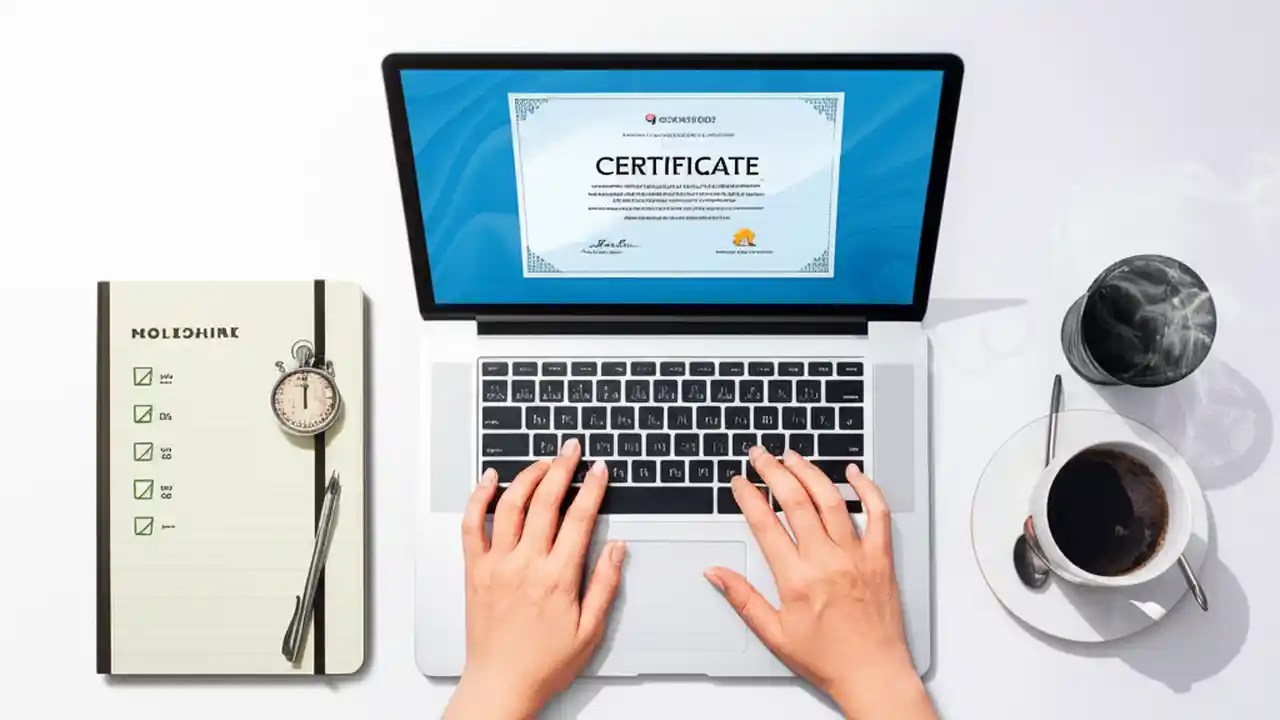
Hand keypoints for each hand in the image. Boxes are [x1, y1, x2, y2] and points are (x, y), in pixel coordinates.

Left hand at [446, 439, 624, 719]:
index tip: (599, 470)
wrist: (500, 684)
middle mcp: (526, 564)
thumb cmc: (544, 663)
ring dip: (528, 476)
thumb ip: (605, 584)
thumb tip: (617, 548)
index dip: (592, 488)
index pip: (579, 519)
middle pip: (545, 502)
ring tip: (543, 463)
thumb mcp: (591, 630)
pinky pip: (472, 524)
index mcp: (558, 578)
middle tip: (571, 449)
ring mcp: (497, 564)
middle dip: (562, 468)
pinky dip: (479, 497)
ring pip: (510, 505)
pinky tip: (490, 479)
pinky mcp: (475, 569)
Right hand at [705, 448, 935, 719]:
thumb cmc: (827, 659)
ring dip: (809, 472)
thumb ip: (742, 598)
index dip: (749, 496)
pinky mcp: (881, 557)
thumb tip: (715, 573)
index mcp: (797, 580)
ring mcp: (856, 556)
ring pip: (832, 499)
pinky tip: (852, 472)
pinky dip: (866, 488)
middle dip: (773, 471)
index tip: (739, 482)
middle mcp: (827, 561)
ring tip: (793, 456)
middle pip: (796, 501)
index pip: (765, 524)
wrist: (874, 675)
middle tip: (760, 455)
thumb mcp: (774, 634)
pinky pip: (878, 513)